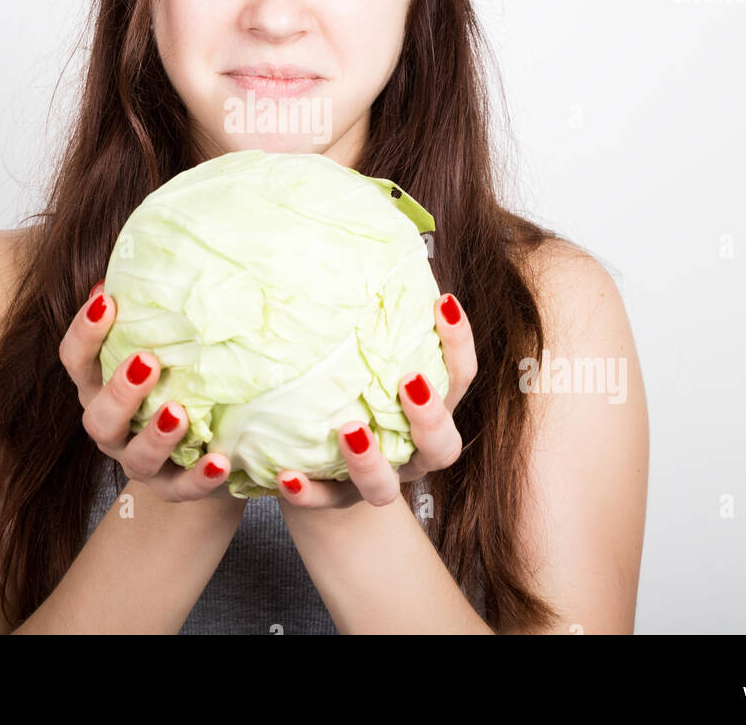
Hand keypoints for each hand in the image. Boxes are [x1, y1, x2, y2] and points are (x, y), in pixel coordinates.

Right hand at [59, 281, 236, 501]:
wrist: (213, 437)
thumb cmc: (182, 372)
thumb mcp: (170, 338)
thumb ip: (162, 302)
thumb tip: (172, 231)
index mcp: (99, 385)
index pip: (76, 360)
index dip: (85, 332)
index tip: (107, 298)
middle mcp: (110, 426)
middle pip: (98, 415)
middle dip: (119, 390)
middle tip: (147, 360)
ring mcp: (139, 461)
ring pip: (134, 458)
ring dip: (154, 437)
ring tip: (179, 413)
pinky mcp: (174, 488)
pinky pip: (182, 490)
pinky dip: (199, 478)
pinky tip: (220, 459)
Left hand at [276, 293, 475, 508]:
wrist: (321, 464)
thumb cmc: (353, 392)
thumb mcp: (368, 357)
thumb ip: (376, 321)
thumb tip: (369, 240)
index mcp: (431, 411)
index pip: (458, 378)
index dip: (458, 344)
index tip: (442, 303)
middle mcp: (413, 452)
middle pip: (442, 446)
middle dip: (428, 416)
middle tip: (408, 380)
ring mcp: (378, 481)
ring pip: (386, 488)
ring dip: (370, 460)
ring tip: (346, 428)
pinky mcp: (335, 502)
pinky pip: (324, 504)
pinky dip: (308, 493)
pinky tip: (286, 475)